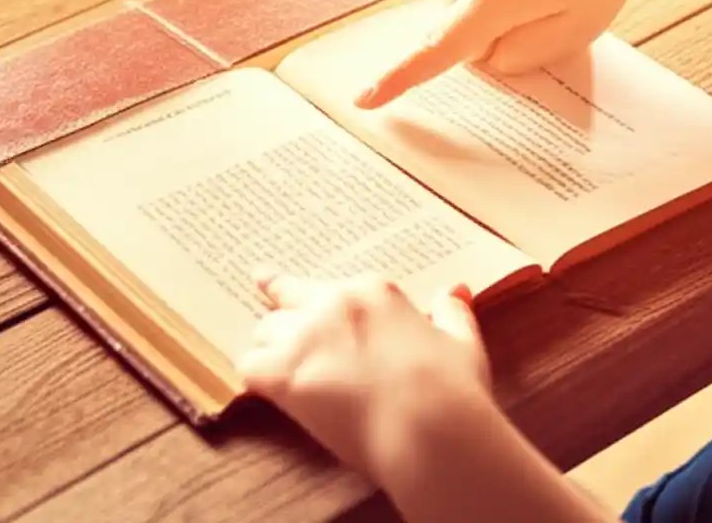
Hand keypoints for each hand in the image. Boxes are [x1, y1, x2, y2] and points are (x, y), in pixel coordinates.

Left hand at [237, 273, 490, 483]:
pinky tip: (266, 390)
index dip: (302, 290)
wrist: (431, 431)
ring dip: (271, 348)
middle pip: (286, 302)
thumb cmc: (454, 392)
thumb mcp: (462, 344)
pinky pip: (249, 366)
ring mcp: (304, 337)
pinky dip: (256, 378)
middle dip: (281, 313)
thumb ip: (452, 313)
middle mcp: (332, 305)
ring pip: (265, 332)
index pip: (322, 286)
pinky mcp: (283, 373)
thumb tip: (455, 289)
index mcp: (372, 293)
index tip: (278, 280)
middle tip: (258, 290)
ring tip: (281, 369)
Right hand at [356, 0, 657, 108]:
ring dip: (484, 1)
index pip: (441, 49)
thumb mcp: (579, 30)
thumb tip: (478, 56)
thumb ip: (523, 57)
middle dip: (488, 32)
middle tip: (540, 1)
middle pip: (456, 30)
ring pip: (453, 3)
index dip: (400, 78)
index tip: (365, 99)